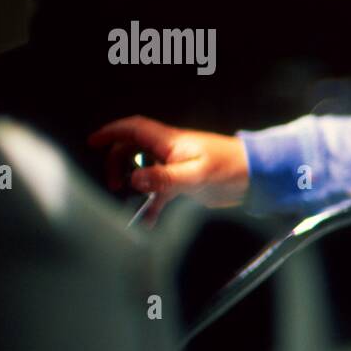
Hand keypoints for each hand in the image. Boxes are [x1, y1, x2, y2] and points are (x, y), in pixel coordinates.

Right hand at [87, 115, 249, 226]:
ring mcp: (178, 167)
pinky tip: (148, 221)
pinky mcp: (187, 183)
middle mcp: (171, 151)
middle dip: (117, 162)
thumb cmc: (231, 167)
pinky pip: (162, 191)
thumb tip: (133, 180)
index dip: (112, 132)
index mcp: (171, 142)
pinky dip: (153, 204)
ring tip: (127, 200)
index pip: (134, 129)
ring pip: (146, 171)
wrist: (257, 177)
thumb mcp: (196, 174)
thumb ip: (164, 178)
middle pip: (134, 150)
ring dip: (134, 184)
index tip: (93, 141)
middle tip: (114, 183)